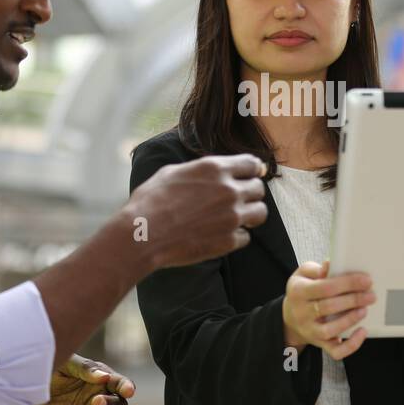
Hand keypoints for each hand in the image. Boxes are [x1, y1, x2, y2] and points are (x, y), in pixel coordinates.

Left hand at [12, 354, 135, 404]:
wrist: (17, 391)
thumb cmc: (45, 370)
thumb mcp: (63, 363)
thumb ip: (84, 369)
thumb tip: (105, 377)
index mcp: (99, 380)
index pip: (120, 384)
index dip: (126, 387)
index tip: (127, 391)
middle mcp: (97, 400)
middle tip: (96, 401)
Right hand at [125, 154, 268, 269]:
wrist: (143, 234)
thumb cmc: (150, 201)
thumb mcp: (172, 172)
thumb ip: (198, 170)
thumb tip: (210, 171)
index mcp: (215, 169)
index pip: (252, 163)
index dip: (252, 170)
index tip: (251, 175)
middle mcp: (229, 190)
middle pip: (259, 188)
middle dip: (251, 193)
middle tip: (239, 199)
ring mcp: (232, 216)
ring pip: (260, 213)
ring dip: (251, 214)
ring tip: (237, 218)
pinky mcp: (229, 240)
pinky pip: (246, 237)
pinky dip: (237, 237)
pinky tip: (222, 235)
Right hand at [283, 261, 371, 360]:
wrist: (290, 316)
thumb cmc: (302, 291)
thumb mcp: (303, 274)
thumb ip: (317, 269)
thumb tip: (330, 265)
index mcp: (299, 292)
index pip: (325, 287)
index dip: (348, 283)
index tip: (365, 280)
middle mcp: (302, 313)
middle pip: (329, 307)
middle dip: (354, 300)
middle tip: (370, 294)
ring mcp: (310, 330)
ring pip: (330, 330)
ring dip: (351, 319)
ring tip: (365, 309)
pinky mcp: (319, 344)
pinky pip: (335, 351)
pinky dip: (351, 345)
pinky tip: (362, 332)